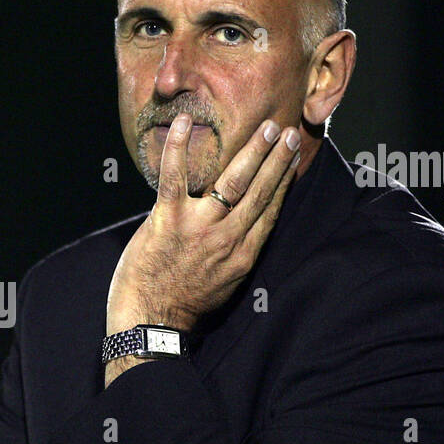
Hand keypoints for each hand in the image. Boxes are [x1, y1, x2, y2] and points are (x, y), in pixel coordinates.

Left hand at [105, 114, 301, 341]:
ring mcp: (199, 227)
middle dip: (277, 158)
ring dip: (253, 151)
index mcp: (243, 253)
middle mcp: (228, 238)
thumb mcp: (225, 281)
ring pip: (233, 181)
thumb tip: (244, 225)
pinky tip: (183, 122)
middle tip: (286, 131)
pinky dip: (177, 146)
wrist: (151, 321)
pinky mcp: (168, 221)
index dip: (283, 180)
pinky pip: (175, 177)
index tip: (292, 158)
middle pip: (260, 190)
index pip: (270, 208)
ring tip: (266, 128)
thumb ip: (236, 250)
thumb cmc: (184, 303)